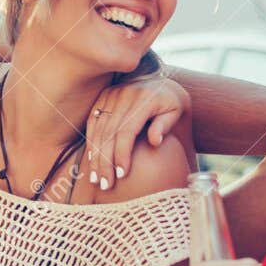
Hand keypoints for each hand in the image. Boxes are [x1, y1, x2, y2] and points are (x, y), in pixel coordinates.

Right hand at [85, 73, 188, 190]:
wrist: (159, 81)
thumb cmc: (169, 102)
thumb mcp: (174, 111)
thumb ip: (164, 126)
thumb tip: (155, 142)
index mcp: (142, 99)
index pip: (127, 131)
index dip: (122, 154)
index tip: (122, 174)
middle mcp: (123, 95)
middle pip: (109, 133)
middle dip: (105, 161)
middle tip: (105, 184)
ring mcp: (110, 95)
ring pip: (98, 130)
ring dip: (95, 156)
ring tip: (95, 178)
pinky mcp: (102, 97)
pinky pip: (93, 122)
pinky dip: (91, 142)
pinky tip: (91, 160)